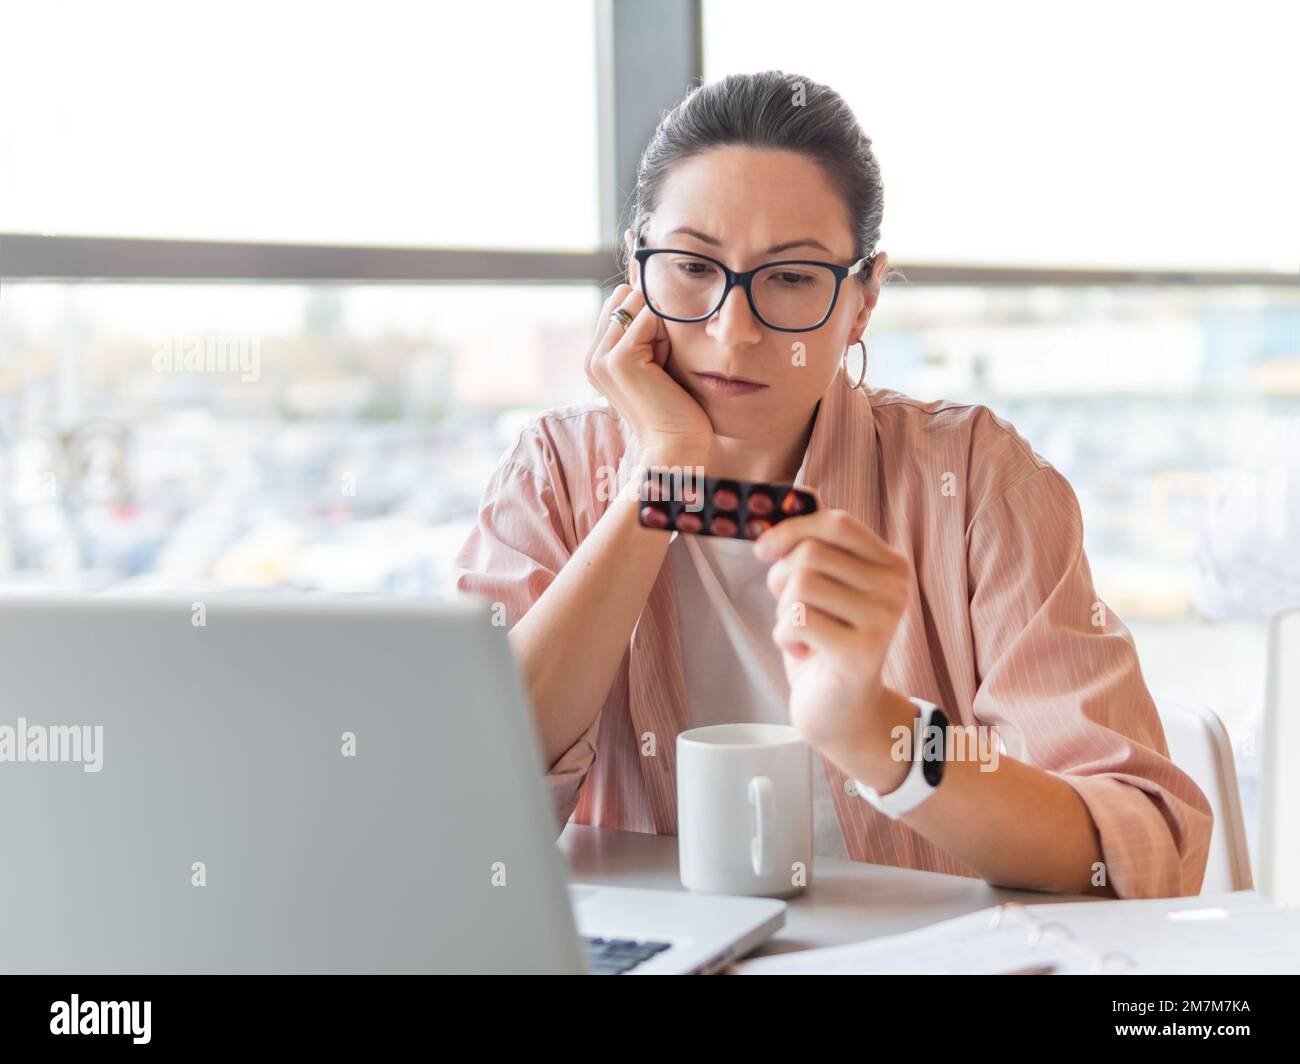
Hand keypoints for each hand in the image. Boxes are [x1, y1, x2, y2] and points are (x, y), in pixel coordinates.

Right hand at [585, 283, 713, 466]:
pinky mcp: (620, 359)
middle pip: (627, 299)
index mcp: (596, 357)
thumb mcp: (654, 359)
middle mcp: (592, 356)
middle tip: (661, 362)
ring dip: (661, 328)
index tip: (658, 355)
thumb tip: (644, 283)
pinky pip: (649, 316)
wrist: (677, 443)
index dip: (647, 317)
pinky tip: (665, 366)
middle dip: (653, 319)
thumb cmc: (674, 404)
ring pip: (638, 304)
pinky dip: (666, 336)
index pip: (618, 303)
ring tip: (662, 366)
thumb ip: (643, 329)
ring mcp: (602, 357)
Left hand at [755, 508, 911, 768]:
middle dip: (781, 578)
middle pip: (812, 553)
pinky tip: (802, 652)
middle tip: (788, 607)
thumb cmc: (826, 641)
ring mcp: (884, 619)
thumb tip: (796, 494)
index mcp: (890, 564)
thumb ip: (816, 542)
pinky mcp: (862, 651)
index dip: (792, 528)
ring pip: (802, 585)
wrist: (843, 710)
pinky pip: (797, 620)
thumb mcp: (823, 585)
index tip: (764, 549)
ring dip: (783, 611)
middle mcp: (896, 587)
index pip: (838, 523)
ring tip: (799, 633)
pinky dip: (784, 636)